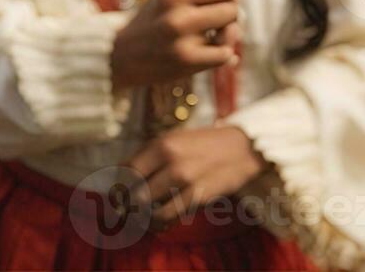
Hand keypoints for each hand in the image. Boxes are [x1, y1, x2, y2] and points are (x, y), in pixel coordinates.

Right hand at [110, 0, 239, 91]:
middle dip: (229, 6)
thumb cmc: (155, 19)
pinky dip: (225, 55)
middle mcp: (172, 0)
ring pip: (232, 21)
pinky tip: (214, 53)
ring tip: (217, 36)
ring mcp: (178, 29)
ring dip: (230, 31)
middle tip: (215, 19)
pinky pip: (226, 52)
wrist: (120, 56)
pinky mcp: (184, 58)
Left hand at [125, 125, 268, 224]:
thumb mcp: (176, 140)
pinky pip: (167, 216)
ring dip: (144, 217)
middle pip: (133, 192)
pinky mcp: (198, 194)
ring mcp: (184, 177)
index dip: (120, 188)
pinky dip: (160, 223)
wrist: (244, 147)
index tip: (121, 197)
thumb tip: (122, 178)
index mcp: (162, 143)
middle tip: (133, 211)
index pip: (126, 171)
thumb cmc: (206, 145)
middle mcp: (170, 158)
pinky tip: (163, 222)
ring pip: (147, 208)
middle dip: (130, 206)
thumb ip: (150, 156)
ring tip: (148, 218)